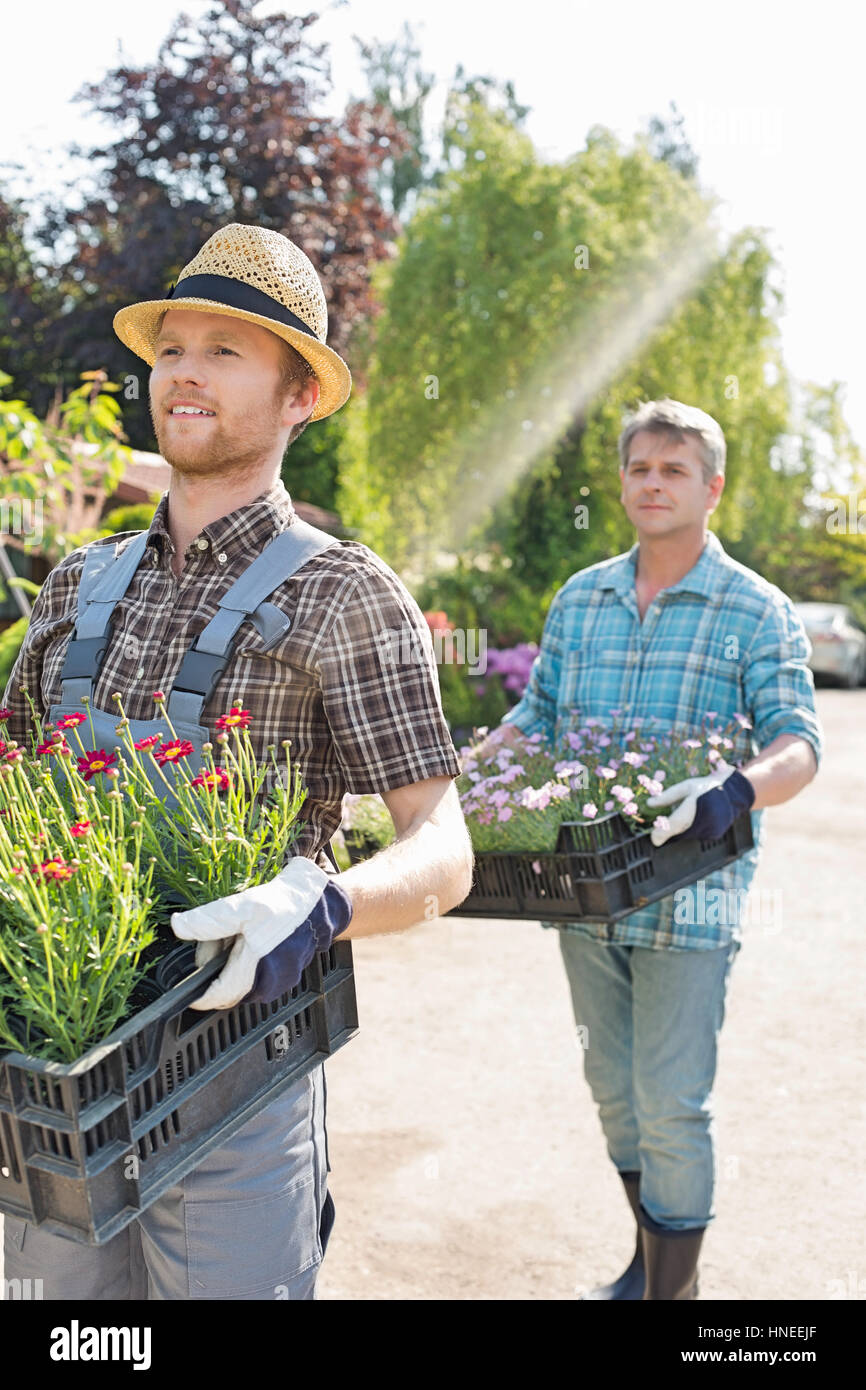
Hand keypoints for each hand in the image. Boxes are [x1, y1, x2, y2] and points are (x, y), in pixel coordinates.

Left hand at [170, 857, 353, 1009]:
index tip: (188, 989)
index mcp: (253, 970)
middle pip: (227, 987)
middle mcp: (267, 983)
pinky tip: (252, 938)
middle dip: (218, 966)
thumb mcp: (240, 907)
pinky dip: (248, 961)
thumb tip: (178, 927)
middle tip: (221, 939)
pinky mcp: (287, 975)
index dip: (199, 995)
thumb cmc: (283, 906)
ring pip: (242, 981)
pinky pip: (257, 975)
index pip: (217, 998)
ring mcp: (279, 982)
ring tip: (239, 935)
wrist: (319, 902)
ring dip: (233, 963)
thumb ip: (207, 921)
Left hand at [646, 758, 754, 846]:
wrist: (734, 793)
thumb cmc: (707, 786)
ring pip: (686, 835)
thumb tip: (649, 804)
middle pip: (679, 831)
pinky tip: (696, 818)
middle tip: (664, 823)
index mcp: (695, 804)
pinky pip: (696, 835)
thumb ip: (667, 796)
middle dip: (669, 828)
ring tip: (689, 813)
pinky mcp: (714, 835)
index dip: (662, 833)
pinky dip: (691, 829)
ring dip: (681, 828)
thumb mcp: (686, 786)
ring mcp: (711, 829)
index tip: (654, 838)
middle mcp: (704, 820)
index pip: (674, 824)